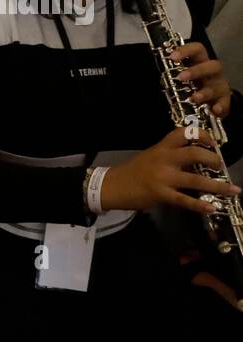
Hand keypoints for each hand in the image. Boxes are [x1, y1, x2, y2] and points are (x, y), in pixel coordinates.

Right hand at [102, 127, 239, 214]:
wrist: (112, 186)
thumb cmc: (133, 171)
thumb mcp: (151, 156)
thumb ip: (171, 156)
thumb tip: (196, 161)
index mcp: (162, 147)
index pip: (184, 133)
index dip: (202, 135)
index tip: (213, 142)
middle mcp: (164, 159)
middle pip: (195, 153)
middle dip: (213, 159)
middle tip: (220, 166)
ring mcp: (163, 177)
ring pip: (195, 179)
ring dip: (217, 185)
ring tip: (233, 190)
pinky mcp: (160, 194)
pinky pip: (184, 200)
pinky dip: (199, 205)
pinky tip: (211, 208)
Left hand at [172, 42, 230, 117]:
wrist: (205, 103)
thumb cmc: (189, 86)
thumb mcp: (179, 79)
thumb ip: (169, 76)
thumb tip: (150, 78)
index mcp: (199, 62)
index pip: (197, 49)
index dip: (186, 51)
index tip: (172, 57)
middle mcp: (212, 72)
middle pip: (213, 65)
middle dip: (197, 70)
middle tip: (181, 77)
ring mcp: (219, 86)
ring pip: (218, 85)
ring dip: (205, 91)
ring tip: (194, 98)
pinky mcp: (223, 100)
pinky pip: (225, 102)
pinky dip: (221, 106)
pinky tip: (214, 110)